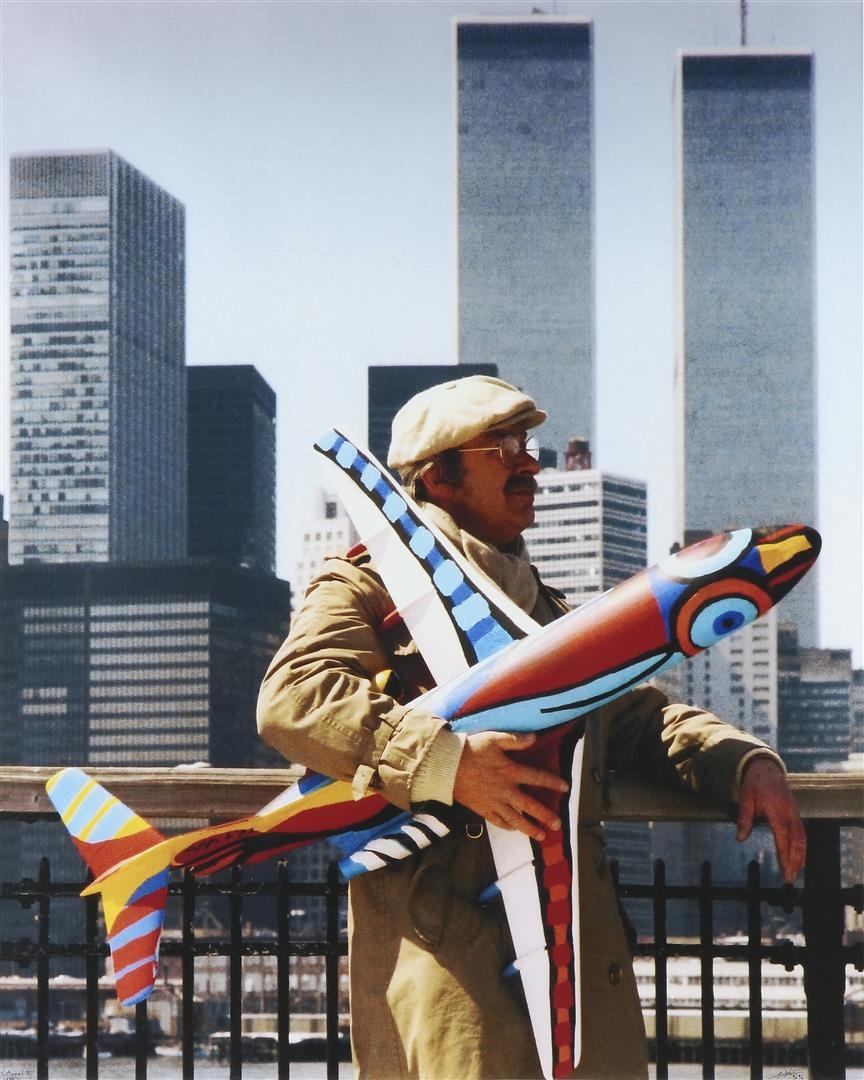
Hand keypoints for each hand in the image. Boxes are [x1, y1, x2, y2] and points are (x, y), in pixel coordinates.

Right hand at [452, 731, 568, 841]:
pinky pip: (498, 821)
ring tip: (541, 836)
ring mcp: (494, 802)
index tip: (565, 787)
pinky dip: (508, 826)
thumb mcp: (493, 739)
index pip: (537, 778)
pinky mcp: (482, 809)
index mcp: (510, 771)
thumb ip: (515, 739)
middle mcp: (505, 790)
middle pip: (530, 806)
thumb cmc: (470, 750)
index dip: (552, 783)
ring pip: (516, 819)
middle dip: (545, 815)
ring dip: (530, 828)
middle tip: (557, 824)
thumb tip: (534, 738)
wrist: (446, 767)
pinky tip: (514, 829)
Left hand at [736, 756, 805, 882]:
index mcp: (776, 809)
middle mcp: (789, 813)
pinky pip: (802, 834)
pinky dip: (802, 848)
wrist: (766, 770)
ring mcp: (795, 813)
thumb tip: (740, 839)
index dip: (785, 852)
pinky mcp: (796, 814)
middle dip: (795, 860)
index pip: (783, 834)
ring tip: (795, 873)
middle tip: (789, 878)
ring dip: (800, 857)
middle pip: (796, 840)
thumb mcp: (745, 800)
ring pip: (802, 838)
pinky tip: (799, 860)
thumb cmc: (754, 786)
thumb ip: (744, 820)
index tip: (784, 867)